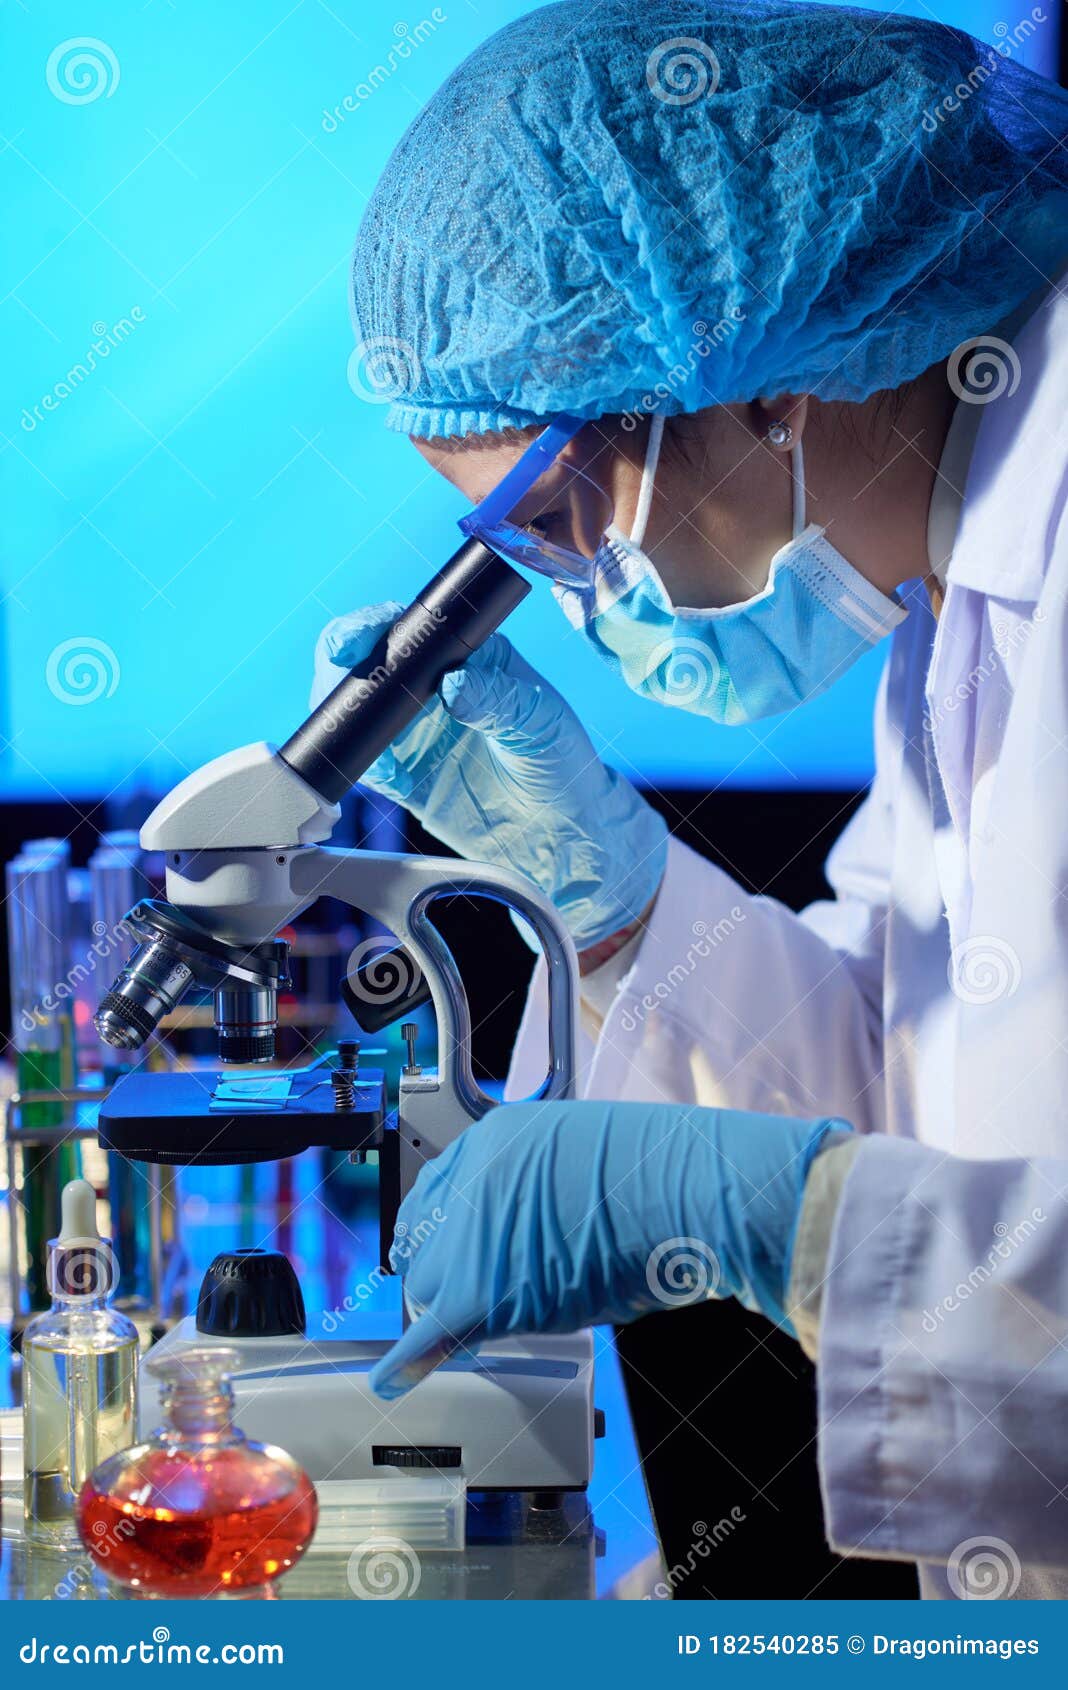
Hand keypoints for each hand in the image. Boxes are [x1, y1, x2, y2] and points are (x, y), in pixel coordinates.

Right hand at [311, 607, 666, 946]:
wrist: (563, 830)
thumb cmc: (563, 761)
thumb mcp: (540, 720)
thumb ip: (498, 699)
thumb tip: (453, 684)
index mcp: (468, 657)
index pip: (413, 628)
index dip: (375, 625)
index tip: (357, 637)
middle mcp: (434, 689)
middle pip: (371, 664)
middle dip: (343, 666)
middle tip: (338, 677)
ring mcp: (416, 733)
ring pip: (357, 712)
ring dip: (342, 715)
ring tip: (354, 727)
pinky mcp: (407, 777)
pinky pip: (370, 764)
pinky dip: (365, 764)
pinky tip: (389, 773)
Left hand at [369, 1099, 845, 1398]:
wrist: (682, 1190)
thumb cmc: (662, 1174)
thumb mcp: (585, 1151)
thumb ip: (544, 1184)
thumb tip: (535, 1231)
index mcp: (496, 1137)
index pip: (436, 1188)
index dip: (439, 1227)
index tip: (436, 1246)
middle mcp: (472, 1180)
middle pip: (423, 1239)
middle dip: (438, 1271)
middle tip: (458, 1295)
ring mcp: (474, 1235)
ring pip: (426, 1287)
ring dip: (444, 1309)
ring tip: (471, 1327)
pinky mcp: (483, 1290)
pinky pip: (431, 1333)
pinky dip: (409, 1362)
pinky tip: (392, 1380)